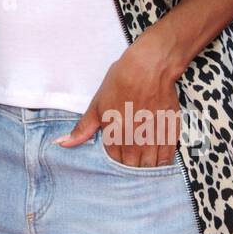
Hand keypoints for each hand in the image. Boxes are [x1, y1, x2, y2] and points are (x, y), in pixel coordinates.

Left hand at [53, 40, 181, 167]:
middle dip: (130, 164)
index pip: (114, 161)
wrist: (149, 67)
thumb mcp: (97, 105)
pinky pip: (166, 158)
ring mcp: (153, 138)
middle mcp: (134, 140)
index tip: (117, 151)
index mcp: (114, 135)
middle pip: (132, 166)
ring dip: (145, 164)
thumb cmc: (122, 81)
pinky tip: (156, 156)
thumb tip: (62, 143)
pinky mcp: (170, 132)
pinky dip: (161, 161)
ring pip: (149, 165)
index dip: (115, 157)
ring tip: (142, 156)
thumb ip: (82, 129)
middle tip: (130, 154)